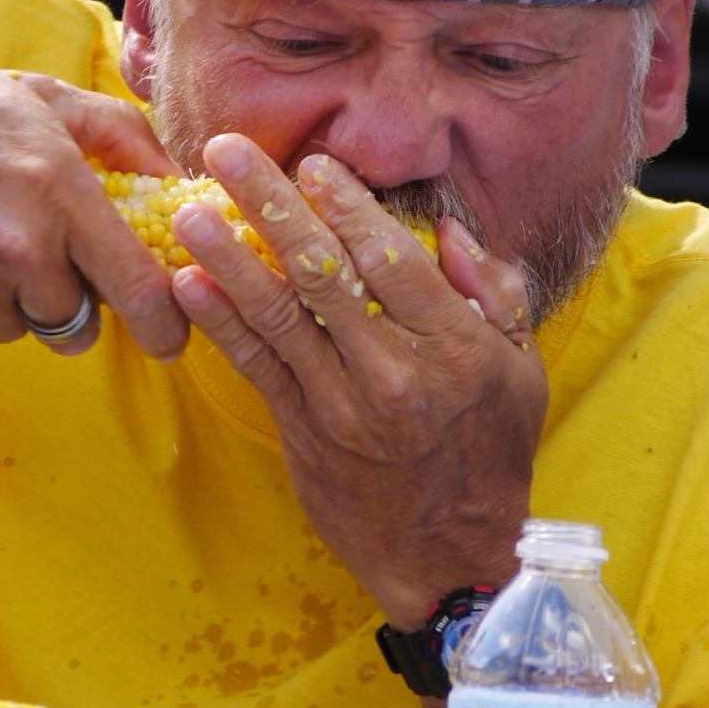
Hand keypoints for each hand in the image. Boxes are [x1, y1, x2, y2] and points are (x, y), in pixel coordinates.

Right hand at [0, 34, 192, 358]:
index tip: (171, 336)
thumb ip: (117, 133)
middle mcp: (16, 246)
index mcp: (57, 190)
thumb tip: (175, 178)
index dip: (165, 326)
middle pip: (76, 322)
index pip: (139, 289)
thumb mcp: (36, 95)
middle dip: (71, 299)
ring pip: (18, 327)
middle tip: (44, 254)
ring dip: (11, 298)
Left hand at [167, 135, 547, 622]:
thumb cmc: (490, 454)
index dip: (348, 206)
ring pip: (277, 316)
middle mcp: (394, 372)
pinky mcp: (304, 433)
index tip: (313, 162)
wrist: (451, 556)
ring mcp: (342, 405)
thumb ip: (494, 294)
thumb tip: (449, 230)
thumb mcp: (521, 370)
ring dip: (227, 258)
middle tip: (226, 152)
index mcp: (453, 347)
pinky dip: (221, 324)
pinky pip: (256, 367)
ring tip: (188, 211)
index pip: (391, 259)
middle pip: (322, 272)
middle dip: (270, 205)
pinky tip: (187, 284)